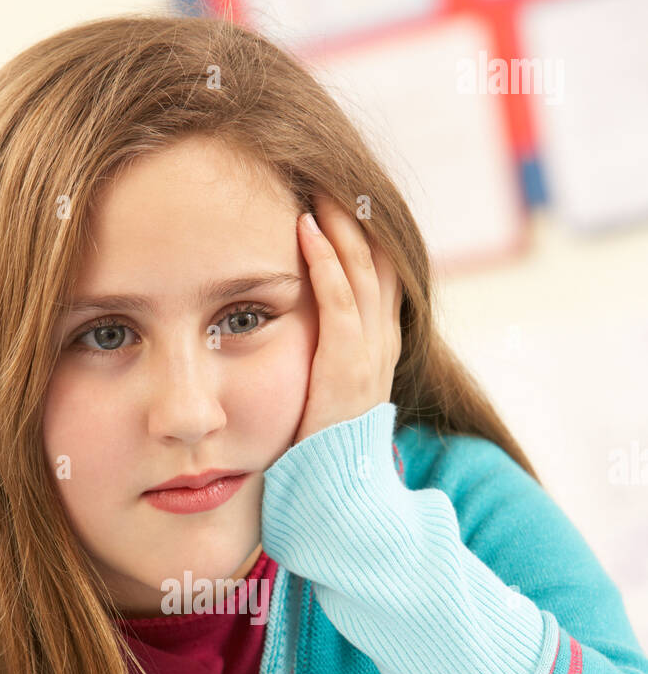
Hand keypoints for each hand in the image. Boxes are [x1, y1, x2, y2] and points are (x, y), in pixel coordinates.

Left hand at [292, 192, 401, 446]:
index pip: (379, 271)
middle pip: (377, 259)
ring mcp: (370, 357)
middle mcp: (383, 345)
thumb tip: (289, 333)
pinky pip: (340, 303)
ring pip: (362, 271)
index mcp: (379, 347)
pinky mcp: (347, 371)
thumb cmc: (319, 454)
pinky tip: (305, 231)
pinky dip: (324, 263)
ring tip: (314, 184)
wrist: (338, 502)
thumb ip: (319, 360)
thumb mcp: (323, 394)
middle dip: (354, 213)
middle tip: (324, 171)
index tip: (334, 193)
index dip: (362, 230)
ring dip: (339, 224)